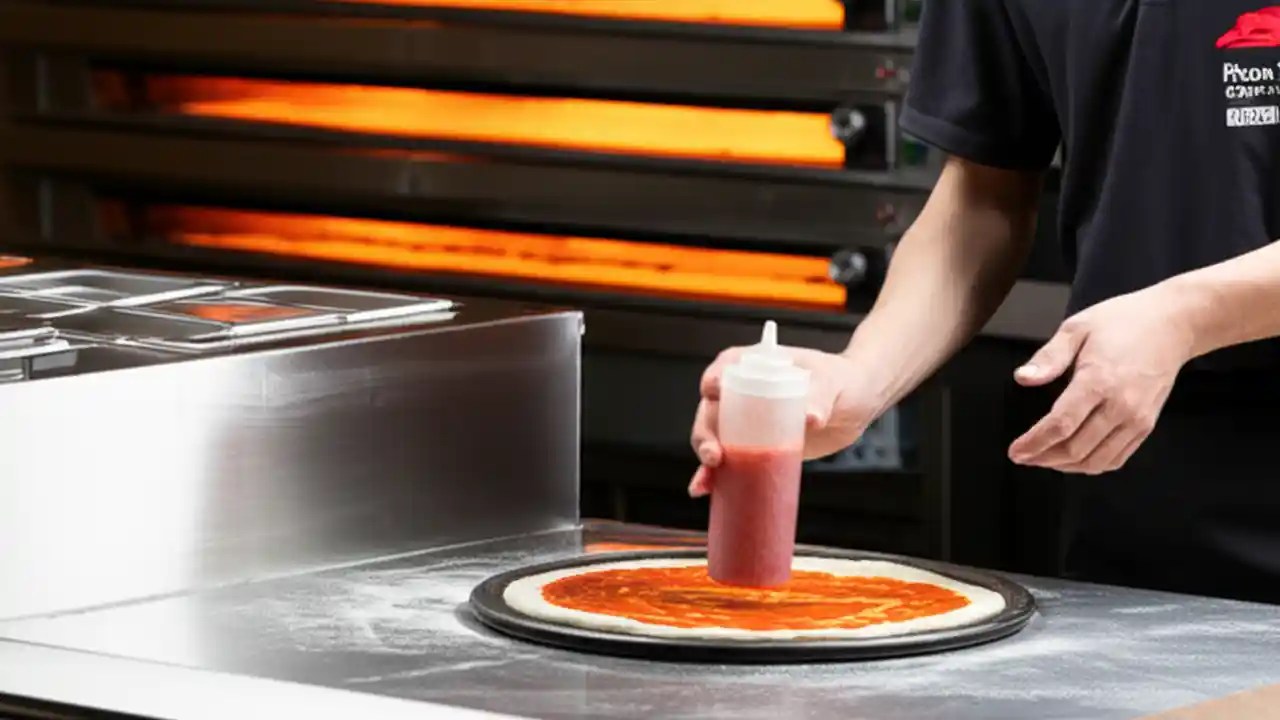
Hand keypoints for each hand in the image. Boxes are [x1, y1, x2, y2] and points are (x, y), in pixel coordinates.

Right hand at [688, 347, 876, 496]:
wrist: (855, 407)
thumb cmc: (842, 383)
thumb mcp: (831, 385)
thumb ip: (820, 397)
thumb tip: (811, 418)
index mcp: (757, 366)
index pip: (726, 366)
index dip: (714, 378)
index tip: (712, 392)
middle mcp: (744, 392)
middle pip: (712, 409)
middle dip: (705, 432)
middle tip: (714, 453)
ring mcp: (747, 422)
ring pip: (715, 437)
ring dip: (705, 457)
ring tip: (707, 480)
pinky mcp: (755, 447)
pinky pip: (729, 461)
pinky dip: (715, 476)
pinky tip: (705, 489)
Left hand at [1008, 285, 1194, 474]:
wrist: (1173, 324)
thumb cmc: (1125, 322)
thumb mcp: (1078, 327)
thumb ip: (1049, 357)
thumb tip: (1023, 378)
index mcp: (1098, 381)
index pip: (1060, 425)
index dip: (1034, 443)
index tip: (1016, 452)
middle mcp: (1121, 406)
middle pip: (1076, 448)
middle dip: (1044, 458)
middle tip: (1024, 456)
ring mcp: (1137, 419)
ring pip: (1096, 460)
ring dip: (1066, 466)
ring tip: (1043, 459)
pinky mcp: (1147, 425)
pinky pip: (1117, 458)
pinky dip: (1092, 465)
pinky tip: (1074, 459)